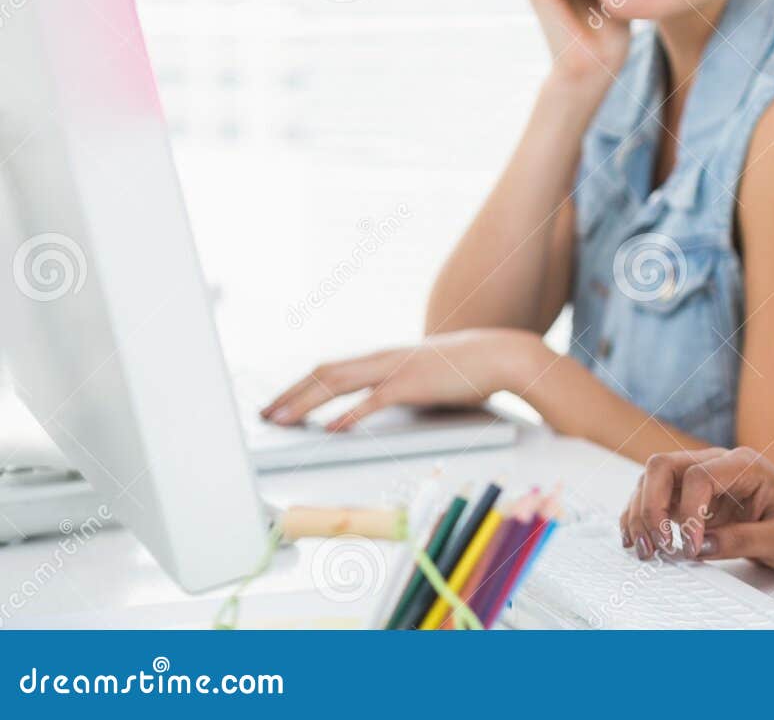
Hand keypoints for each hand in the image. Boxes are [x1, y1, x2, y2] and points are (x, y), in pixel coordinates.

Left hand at [259, 328, 545, 430]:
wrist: (501, 355)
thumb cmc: (466, 368)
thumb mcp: (425, 375)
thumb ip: (400, 385)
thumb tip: (381, 402)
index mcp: (384, 357)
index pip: (331, 368)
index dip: (300, 385)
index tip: (278, 401)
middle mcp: (383, 358)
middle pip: (324, 373)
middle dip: (290, 394)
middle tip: (263, 414)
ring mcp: (397, 369)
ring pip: (338, 383)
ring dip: (305, 402)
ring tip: (280, 419)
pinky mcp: (413, 384)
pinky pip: (373, 400)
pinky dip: (348, 415)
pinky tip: (331, 429)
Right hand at [618, 447, 773, 571]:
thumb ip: (744, 541)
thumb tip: (701, 547)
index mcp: (744, 465)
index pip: (698, 476)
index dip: (688, 513)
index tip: (692, 549)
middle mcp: (716, 463)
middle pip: (663, 466)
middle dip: (650, 507)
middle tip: (658, 547)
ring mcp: (698, 477)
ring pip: (651, 480)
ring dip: (641, 515)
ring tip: (647, 551)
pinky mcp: (688, 496)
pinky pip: (652, 498)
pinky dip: (640, 518)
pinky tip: (638, 541)